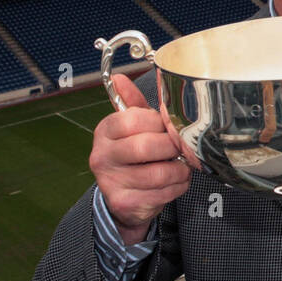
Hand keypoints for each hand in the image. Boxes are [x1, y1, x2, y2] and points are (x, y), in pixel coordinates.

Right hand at [90, 73, 189, 244]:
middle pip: (147, 146)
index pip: (135, 118)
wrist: (123, 197)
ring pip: (159, 173)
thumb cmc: (134, 155)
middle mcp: (102, 156)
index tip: (168, 127)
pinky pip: (163, 193)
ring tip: (180, 165)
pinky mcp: (124, 203)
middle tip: (179, 148)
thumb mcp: (131, 127)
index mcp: (105, 131)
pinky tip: (175, 181)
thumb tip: (119, 77)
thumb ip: (131, 103)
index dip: (160, 122)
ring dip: (179, 169)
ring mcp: (110, 181)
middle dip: (172, 147)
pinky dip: (178, 186)